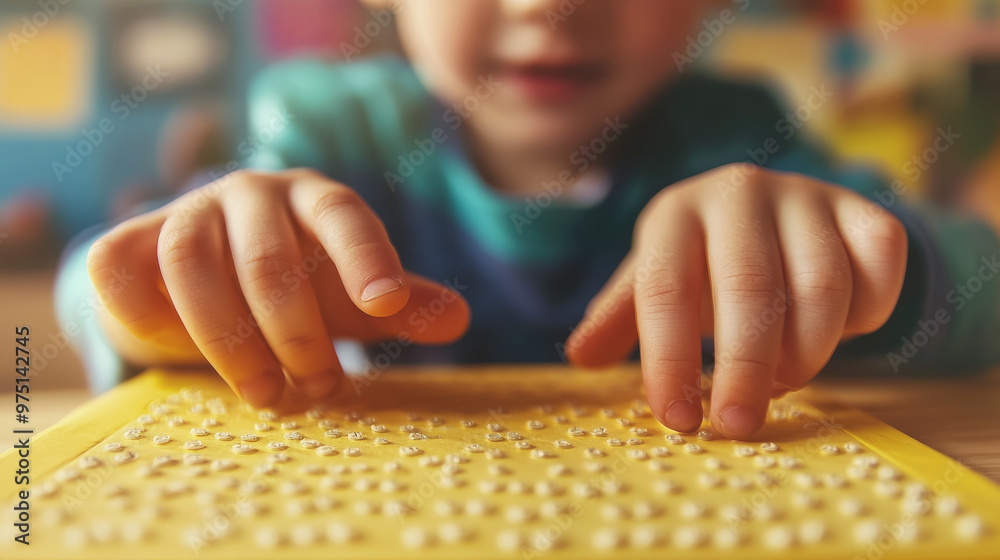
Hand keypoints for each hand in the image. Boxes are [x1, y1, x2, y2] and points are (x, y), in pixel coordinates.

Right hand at [88, 169, 469, 405]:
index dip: (364, 258)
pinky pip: (122, 269)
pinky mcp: (128, 242)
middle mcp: (251, 194)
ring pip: (194, 265)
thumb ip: (401, 306)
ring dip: (229, 339)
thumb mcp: (351, 296)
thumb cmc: (297, 287)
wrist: (205, 282)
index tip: (384, 305)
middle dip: (296, 332)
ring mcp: (185, 213)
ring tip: (265, 395)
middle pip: (268, 257)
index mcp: (314, 199)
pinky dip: (144, 311)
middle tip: (319, 387)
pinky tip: (172, 352)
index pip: (343, 216)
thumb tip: (461, 321)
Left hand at [566, 165, 907, 438]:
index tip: (677, 419)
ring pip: (822, 288)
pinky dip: (863, 320)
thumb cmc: (701, 263)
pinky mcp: (866, 210)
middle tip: (738, 424)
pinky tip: (835, 333)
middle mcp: (739, 192)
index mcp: (675, 213)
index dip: (670, 359)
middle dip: (744, 367)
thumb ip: (620, 319)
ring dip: (806, 352)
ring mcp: (808, 195)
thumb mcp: (652, 282)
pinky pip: (878, 274)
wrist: (774, 214)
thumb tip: (581, 357)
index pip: (666, 290)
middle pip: (749, 288)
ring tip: (784, 379)